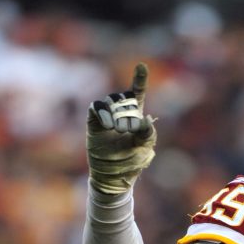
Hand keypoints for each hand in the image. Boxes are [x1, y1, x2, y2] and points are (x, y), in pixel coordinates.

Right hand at [86, 62, 156, 194]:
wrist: (113, 177)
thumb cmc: (131, 163)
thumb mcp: (145, 149)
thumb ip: (149, 133)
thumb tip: (146, 117)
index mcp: (135, 116)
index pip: (137, 94)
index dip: (139, 79)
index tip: (142, 66)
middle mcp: (120, 112)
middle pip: (124, 96)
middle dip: (129, 111)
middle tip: (128, 130)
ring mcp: (106, 116)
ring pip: (111, 99)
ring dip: (116, 111)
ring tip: (117, 129)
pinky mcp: (94, 121)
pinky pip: (96, 106)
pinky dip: (103, 112)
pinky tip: (108, 124)